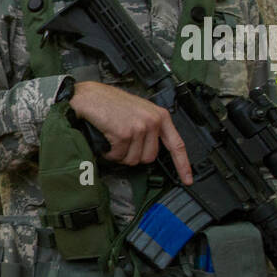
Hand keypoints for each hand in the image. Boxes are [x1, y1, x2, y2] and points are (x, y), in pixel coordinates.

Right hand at [69, 81, 193, 184]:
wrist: (89, 97)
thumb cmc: (109, 103)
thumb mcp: (138, 112)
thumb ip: (149, 128)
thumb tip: (149, 151)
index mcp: (160, 116)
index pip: (177, 144)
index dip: (183, 165)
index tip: (187, 179)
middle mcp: (152, 122)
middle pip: (149, 158)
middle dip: (133, 155)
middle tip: (122, 143)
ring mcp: (139, 128)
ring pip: (132, 160)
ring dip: (119, 155)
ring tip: (113, 138)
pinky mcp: (124, 134)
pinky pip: (118, 156)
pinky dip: (109, 152)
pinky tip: (106, 138)